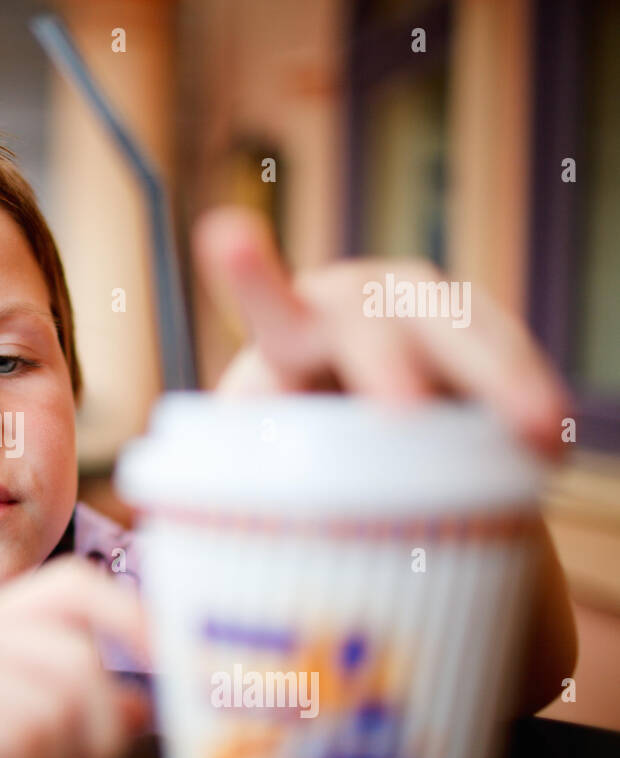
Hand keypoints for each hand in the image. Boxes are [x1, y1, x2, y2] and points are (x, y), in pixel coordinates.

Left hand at [192, 206, 573, 459]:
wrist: (366, 412)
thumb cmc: (299, 437)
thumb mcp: (261, 450)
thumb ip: (244, 466)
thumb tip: (226, 507)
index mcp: (289, 326)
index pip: (265, 301)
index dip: (248, 272)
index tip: (224, 236)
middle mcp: (356, 301)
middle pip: (374, 325)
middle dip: (390, 366)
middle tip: (401, 412)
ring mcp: (426, 307)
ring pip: (461, 333)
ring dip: (499, 381)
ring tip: (534, 432)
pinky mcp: (480, 332)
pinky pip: (511, 360)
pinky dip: (528, 398)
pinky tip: (548, 443)